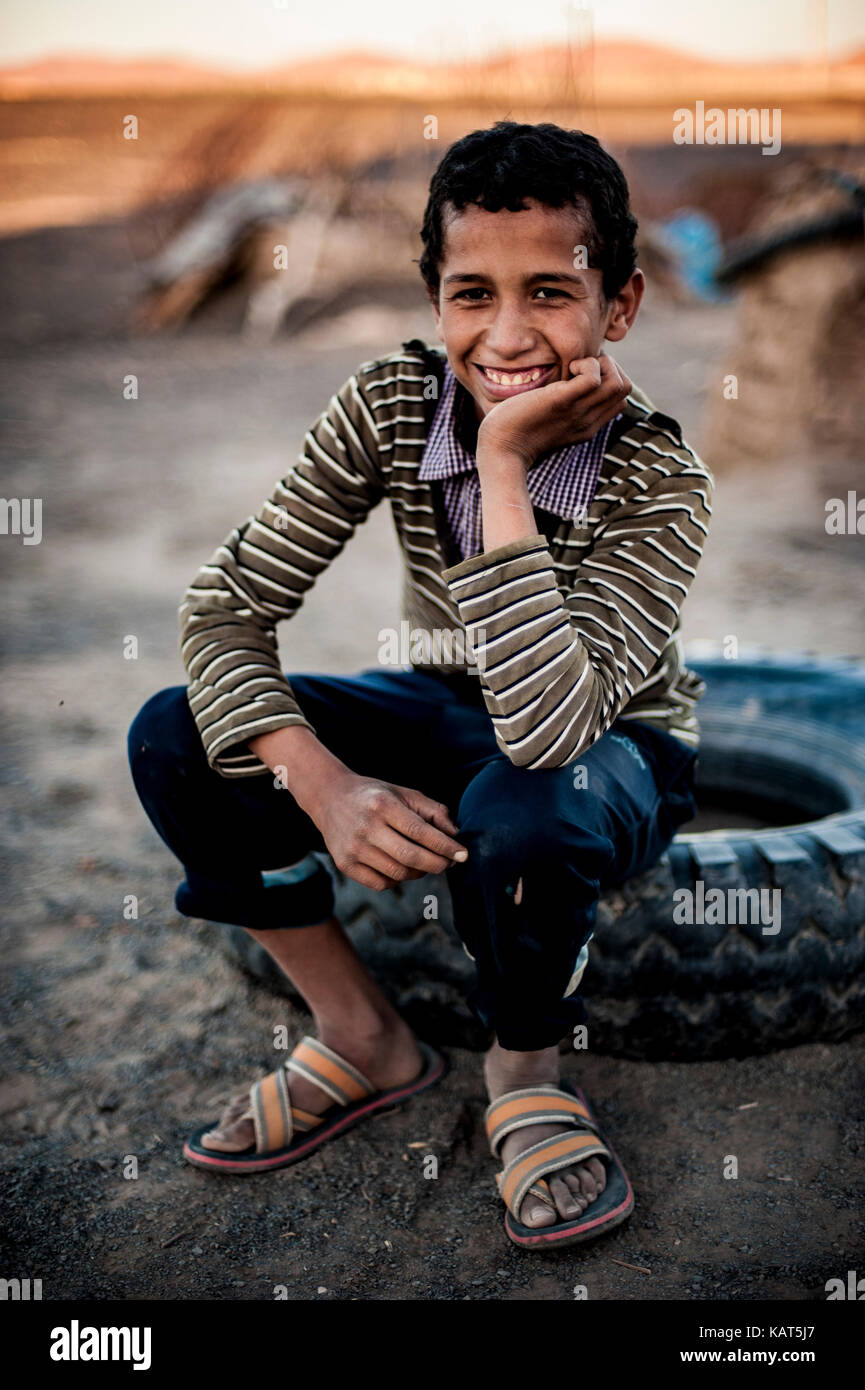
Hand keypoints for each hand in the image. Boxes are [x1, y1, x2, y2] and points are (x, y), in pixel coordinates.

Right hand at [314, 770, 467, 892]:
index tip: (463, 854)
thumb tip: (455, 835)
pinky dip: (398, 880)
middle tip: (450, 863)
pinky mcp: (345, 865)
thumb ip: (433, 811)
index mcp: (382, 805)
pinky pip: (381, 884)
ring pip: (398, 874)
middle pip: (410, 857)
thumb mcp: (405, 793)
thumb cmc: (376, 796)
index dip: (445, 846)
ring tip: (426, 862)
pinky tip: (401, 867)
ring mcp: (353, 848)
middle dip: (437, 864)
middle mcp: (365, 828)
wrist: (330, 798)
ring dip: (420, 872)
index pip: (420, 832)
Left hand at [476, 353, 631, 466]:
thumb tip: (562, 382)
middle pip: (625, 388)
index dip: (609, 376)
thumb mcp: (547, 420)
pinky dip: (586, 365)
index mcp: (586, 426)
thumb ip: (561, 407)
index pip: (621, 399)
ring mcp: (578, 413)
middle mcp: (588, 421)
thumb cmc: (514, 432)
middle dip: (609, 366)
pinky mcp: (562, 402)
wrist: (500, 451)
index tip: (582, 373)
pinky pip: (594, 379)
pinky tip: (566, 369)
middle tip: (580, 366)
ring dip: (600, 364)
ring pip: (618, 383)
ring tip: (575, 367)